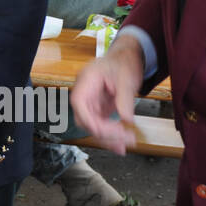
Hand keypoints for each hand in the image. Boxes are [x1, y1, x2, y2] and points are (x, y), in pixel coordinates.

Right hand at [70, 35, 142, 154]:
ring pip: (92, 125)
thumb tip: (127, 120)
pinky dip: (110, 135)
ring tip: (124, 146)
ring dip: (107, 138)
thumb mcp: (126, 78)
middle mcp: (85, 92)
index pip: (79, 102)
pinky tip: (120, 143)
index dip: (87, 118)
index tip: (101, 131)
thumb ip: (125, 99)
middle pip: (84, 117)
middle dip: (102, 132)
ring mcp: (91, 101)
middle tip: (124, 138)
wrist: (126, 59)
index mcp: (87, 80)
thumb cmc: (124, 63)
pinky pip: (100, 124)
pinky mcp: (98, 108)